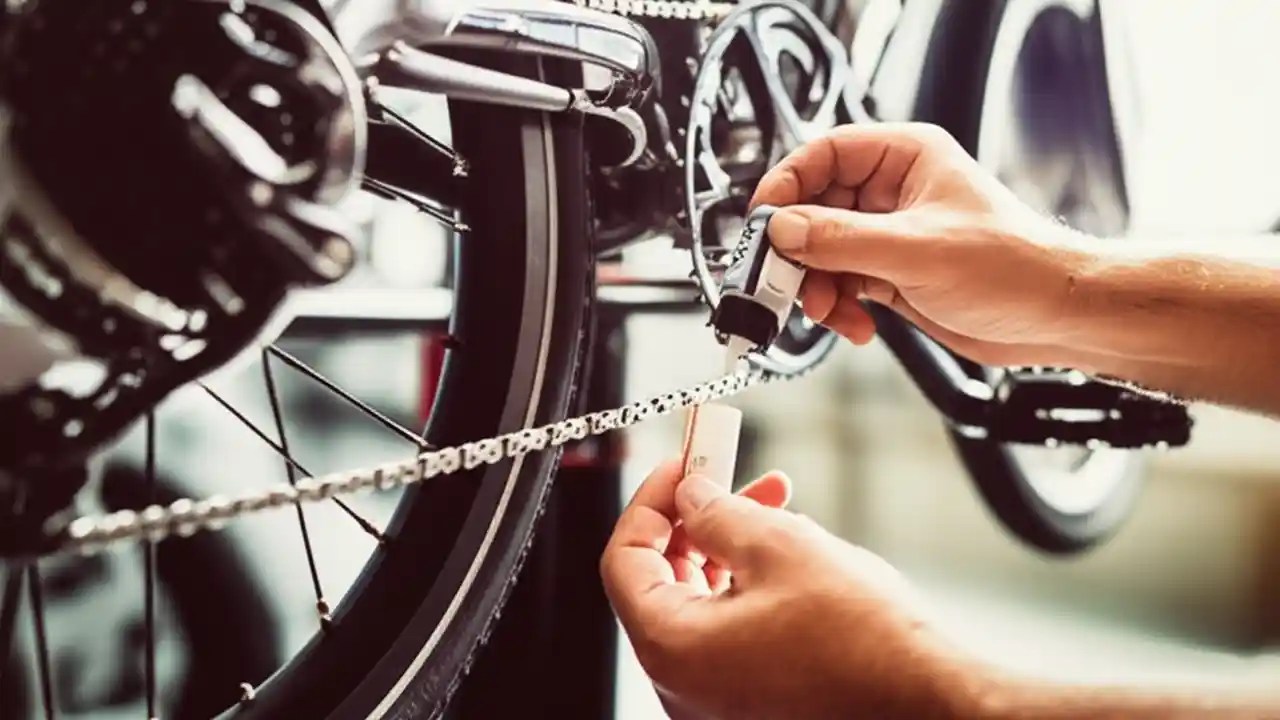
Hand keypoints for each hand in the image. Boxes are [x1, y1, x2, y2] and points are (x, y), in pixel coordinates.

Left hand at [600, 459, 979, 719]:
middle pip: (662, 580)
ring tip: (777, 509)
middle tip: (729, 475)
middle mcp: (683, 684)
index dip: (652, 501)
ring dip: (729, 548)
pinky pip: (730, 634)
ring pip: (700, 604)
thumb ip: (717, 514)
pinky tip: (791, 557)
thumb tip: (692, 496)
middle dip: (697, 519)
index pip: (624, 558)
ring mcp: (716, 699)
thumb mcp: (780, 549)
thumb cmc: (864, 644)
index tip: (683, 466)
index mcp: (672, 648)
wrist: (928, 703)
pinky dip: (747, 588)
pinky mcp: (752, 703)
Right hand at [750, 122, 1098, 367]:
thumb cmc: (1013, 266)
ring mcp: (888, 234)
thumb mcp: (915, 249)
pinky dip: (838, 307)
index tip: (766, 219)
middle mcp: (892, 192)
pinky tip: (857, 325)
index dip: (789, 184)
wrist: (1051, 317)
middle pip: (814, 209)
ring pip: (822, 252)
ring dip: (818, 287)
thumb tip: (784, 230)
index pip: (825, 154)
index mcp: (905, 158)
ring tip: (831, 311)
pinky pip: (839, 284)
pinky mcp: (889, 274)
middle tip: (787, 280)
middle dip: (800, 251)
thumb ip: (841, 239)